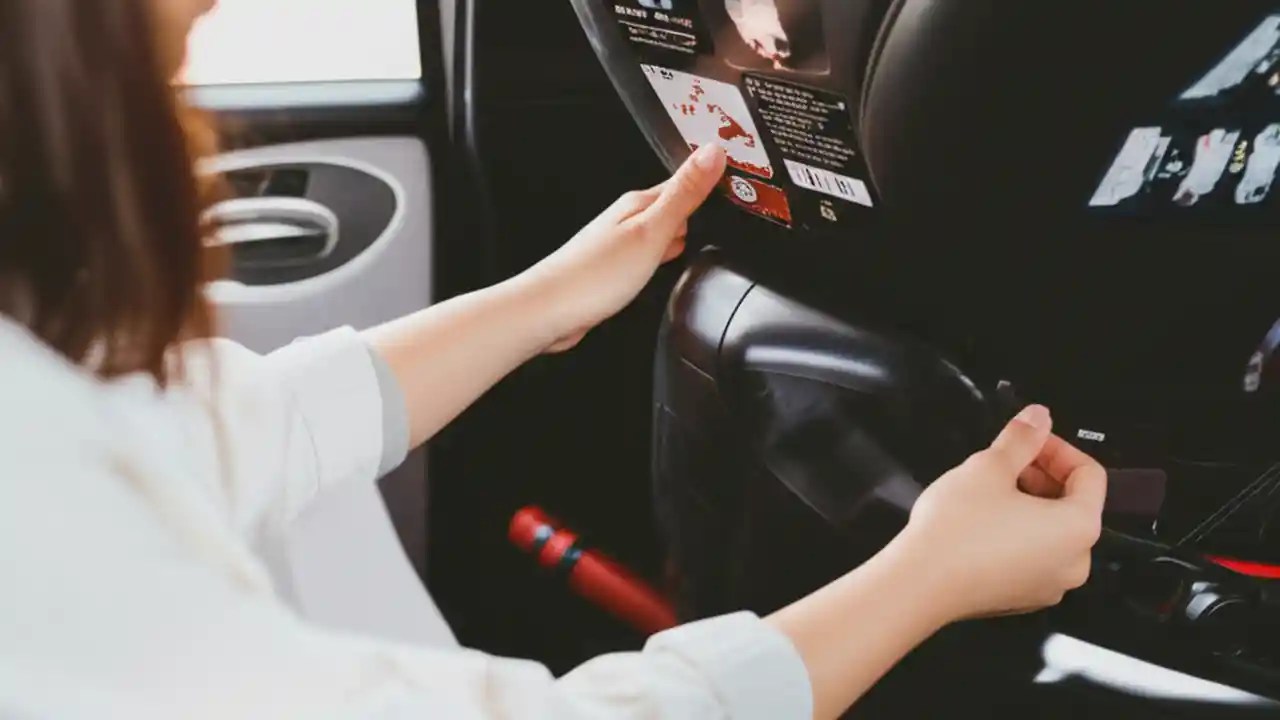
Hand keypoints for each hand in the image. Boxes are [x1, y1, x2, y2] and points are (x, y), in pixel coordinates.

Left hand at [522, 143, 726, 352]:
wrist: (549, 312)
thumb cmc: (594, 276)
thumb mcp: (651, 231)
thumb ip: (684, 195)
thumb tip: (713, 152)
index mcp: (638, 204)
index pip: (686, 182)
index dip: (713, 181)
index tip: (741, 179)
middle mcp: (627, 220)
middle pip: (675, 207)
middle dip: (701, 210)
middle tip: (734, 206)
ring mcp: (620, 245)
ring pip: (662, 233)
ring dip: (684, 234)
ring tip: (709, 235)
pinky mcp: (615, 270)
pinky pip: (649, 255)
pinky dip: (665, 256)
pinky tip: (670, 265)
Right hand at [899, 405, 1106, 620]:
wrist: (919, 585)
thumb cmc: (959, 525)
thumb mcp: (989, 467)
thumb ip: (1021, 438)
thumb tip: (1039, 416)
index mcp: (1080, 528)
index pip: (1089, 475)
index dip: (1057, 449)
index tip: (1025, 440)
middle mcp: (1076, 563)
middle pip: (1073, 505)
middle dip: (1041, 476)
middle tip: (1003, 464)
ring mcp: (1049, 587)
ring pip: (1050, 533)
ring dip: (1028, 505)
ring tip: (987, 493)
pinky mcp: (1022, 600)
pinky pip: (1031, 557)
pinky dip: (1016, 535)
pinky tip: (980, 525)